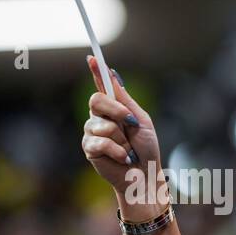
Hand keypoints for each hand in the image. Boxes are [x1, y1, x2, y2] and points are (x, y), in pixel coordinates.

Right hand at [81, 56, 163, 208]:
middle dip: (116, 110)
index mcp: (114, 109)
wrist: (146, 176)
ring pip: (100, 124)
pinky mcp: (89, 149)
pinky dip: (117, 151)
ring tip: (128, 149)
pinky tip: (124, 159)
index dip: (96, 72)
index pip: (101, 87)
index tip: (92, 58)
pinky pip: (100, 142)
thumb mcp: (141, 121)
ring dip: (120, 138)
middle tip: (131, 122)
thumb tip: (112, 74)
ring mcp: (92, 133)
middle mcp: (99, 118)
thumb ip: (125, 101)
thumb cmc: (146, 149)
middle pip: (96, 100)